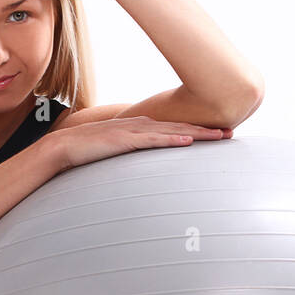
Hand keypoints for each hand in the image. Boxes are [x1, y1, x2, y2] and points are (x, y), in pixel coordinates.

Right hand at [51, 116, 231, 171]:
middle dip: (207, 130)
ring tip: (219, 136)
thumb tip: (146, 170)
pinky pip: (153, 139)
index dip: (198, 131)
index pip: (175, 128)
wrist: (64, 147)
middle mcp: (141, 125)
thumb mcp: (117, 155)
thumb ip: (134, 157)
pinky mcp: (125, 139)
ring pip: (172, 131)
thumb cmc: (89, 153)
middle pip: (181, 126)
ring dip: (197, 133)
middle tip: (231, 133)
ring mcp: (134, 130)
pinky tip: (187, 140)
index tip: (218, 135)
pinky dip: (171, 139)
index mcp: (141, 128)